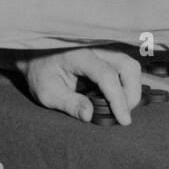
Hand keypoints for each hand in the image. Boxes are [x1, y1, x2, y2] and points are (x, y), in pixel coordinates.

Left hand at [20, 47, 142, 124]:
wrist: (35, 55)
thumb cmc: (41, 73)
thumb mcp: (47, 92)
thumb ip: (68, 104)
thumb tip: (89, 116)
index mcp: (78, 56)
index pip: (107, 76)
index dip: (118, 99)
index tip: (123, 120)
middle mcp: (96, 48)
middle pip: (127, 66)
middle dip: (131, 93)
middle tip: (123, 114)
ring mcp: (103, 49)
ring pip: (130, 65)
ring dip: (132, 88)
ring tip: (121, 107)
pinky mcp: (107, 54)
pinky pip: (125, 66)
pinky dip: (127, 83)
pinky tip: (116, 97)